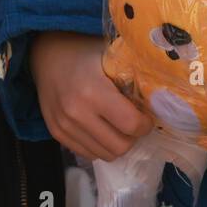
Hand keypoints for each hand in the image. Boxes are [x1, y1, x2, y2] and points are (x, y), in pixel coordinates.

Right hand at [29, 32, 152, 161]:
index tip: (148, 116)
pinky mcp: (56, 134)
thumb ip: (133, 77)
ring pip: (104, 155)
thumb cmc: (84, 51)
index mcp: (93, 91)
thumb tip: (161, 99)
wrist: (46, 54)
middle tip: (135, 123)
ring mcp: (64, 126)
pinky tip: (102, 128)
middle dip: (133, 137)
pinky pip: (88, 154)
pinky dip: (100, 146)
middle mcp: (76, 113)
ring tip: (119, 126)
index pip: (130, 124)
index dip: (145, 124)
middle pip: (119, 146)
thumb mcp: (111, 56)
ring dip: (117, 144)